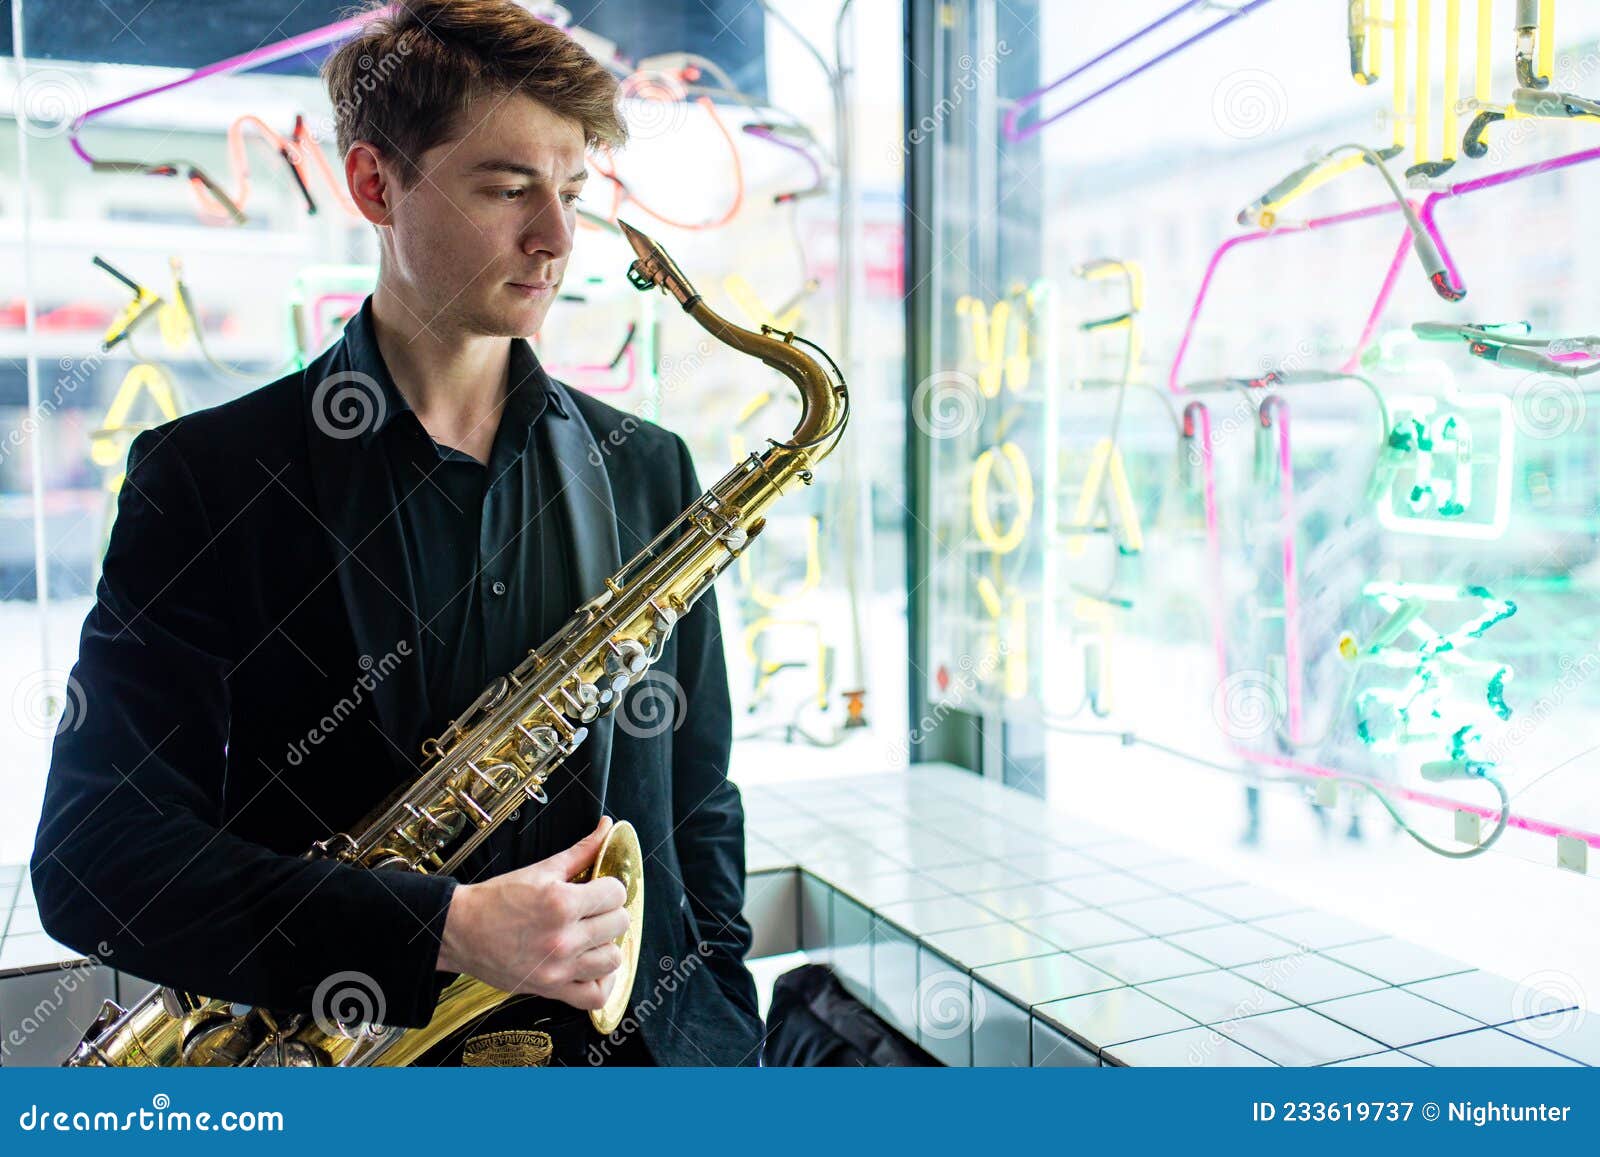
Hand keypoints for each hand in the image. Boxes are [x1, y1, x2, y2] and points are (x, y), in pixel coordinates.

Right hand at [436, 816, 629, 1011]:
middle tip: (594, 911)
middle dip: (610, 912)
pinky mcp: (550, 989)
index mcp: (561, 902)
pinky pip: (595, 996)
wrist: (460, 930)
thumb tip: (606, 826)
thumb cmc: (497, 899)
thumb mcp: (540, 869)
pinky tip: (592, 966)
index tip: (598, 889)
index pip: (616, 893)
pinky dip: (602, 983)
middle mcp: (563, 937)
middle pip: (619, 924)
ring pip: (613, 959)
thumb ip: (580, 851)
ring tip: (592, 937)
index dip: (609, 887)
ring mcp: (558, 967)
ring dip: (607, 945)